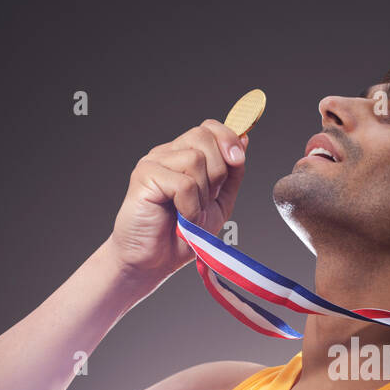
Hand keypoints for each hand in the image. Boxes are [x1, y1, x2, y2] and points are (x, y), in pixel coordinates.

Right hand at [109, 120, 249, 278]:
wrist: (154, 262)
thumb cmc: (182, 235)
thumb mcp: (219, 202)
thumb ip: (232, 173)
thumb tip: (245, 138)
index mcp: (183, 155)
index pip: (208, 127)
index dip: (228, 139)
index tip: (238, 161)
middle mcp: (167, 153)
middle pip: (203, 137)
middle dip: (217, 173)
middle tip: (206, 201)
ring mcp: (153, 162)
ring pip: (195, 159)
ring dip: (202, 194)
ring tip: (190, 213)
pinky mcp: (144, 177)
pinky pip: (184, 183)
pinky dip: (190, 206)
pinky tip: (181, 218)